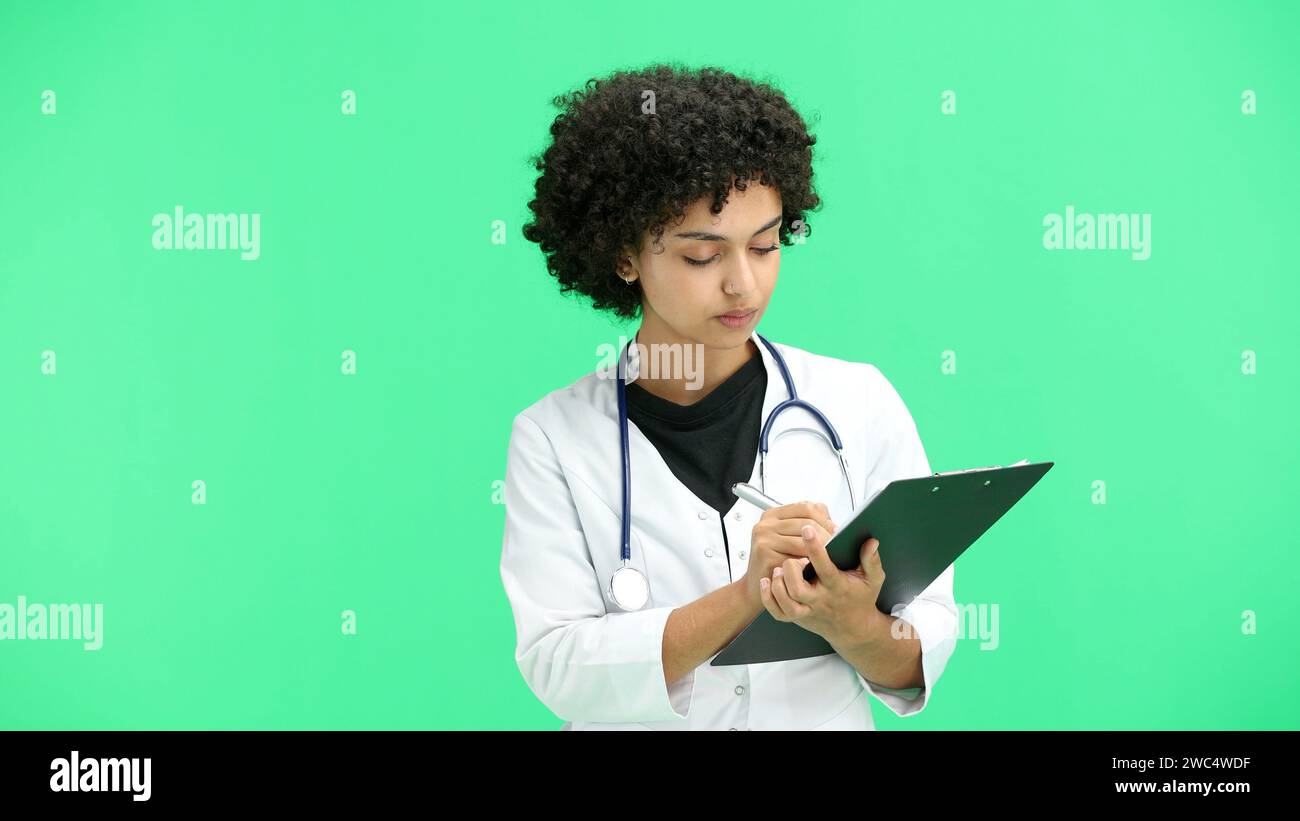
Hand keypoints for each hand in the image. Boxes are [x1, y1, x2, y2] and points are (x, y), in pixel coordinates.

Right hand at [741, 501, 835, 607]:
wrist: (757, 587)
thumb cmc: (777, 563)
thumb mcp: (791, 540)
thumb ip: (809, 526)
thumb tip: (834, 526)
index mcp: (773, 515)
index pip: (807, 507)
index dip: (825, 519)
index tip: (837, 532)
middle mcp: (766, 524)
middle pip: (806, 523)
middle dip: (826, 536)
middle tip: (837, 548)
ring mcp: (763, 538)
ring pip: (803, 541)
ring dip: (819, 552)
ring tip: (828, 559)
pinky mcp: (764, 555)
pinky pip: (795, 558)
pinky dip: (807, 565)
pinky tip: (813, 570)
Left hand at [759, 527, 886, 649]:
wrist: (854, 629)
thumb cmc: (860, 599)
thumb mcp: (872, 580)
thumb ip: (871, 560)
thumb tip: (871, 542)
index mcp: (837, 587)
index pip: (825, 567)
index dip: (815, 548)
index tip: (807, 529)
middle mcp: (819, 600)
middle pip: (798, 590)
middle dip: (791, 569)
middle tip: (793, 558)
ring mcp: (806, 610)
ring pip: (786, 602)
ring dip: (778, 584)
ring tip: (779, 569)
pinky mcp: (797, 618)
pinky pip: (777, 613)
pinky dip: (768, 598)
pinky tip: (767, 581)